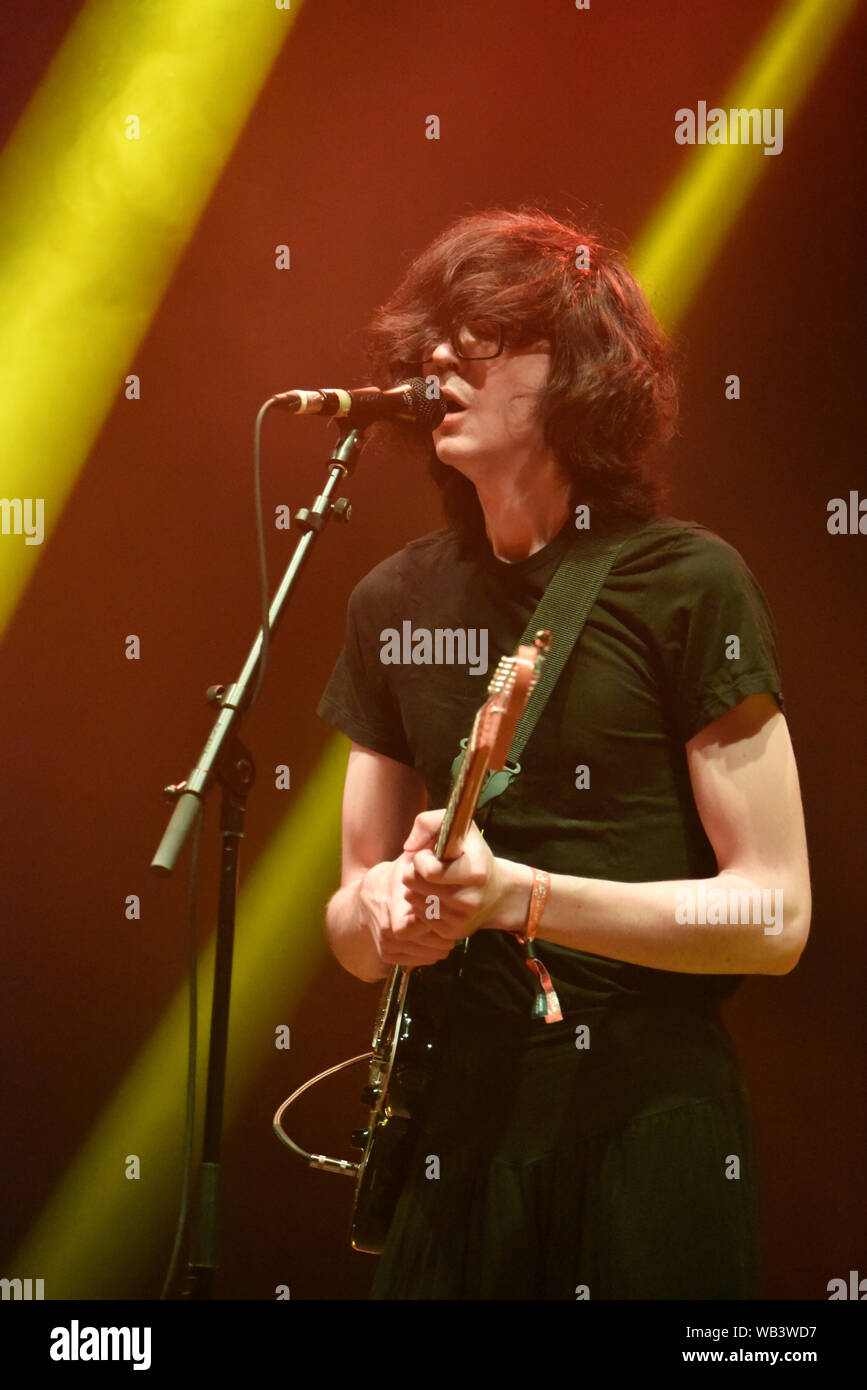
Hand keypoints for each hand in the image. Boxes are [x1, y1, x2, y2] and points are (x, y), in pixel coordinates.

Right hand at [358, 855, 456, 968]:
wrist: (367, 896)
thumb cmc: (393, 876)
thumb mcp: (407, 860)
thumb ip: (424, 852)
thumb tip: (442, 849)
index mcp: (391, 905)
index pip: (418, 925)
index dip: (438, 921)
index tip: (448, 912)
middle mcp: (387, 930)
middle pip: (431, 944)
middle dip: (446, 933)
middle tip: (454, 922)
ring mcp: (386, 945)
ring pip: (429, 955)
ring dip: (441, 944)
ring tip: (445, 928)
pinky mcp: (387, 956)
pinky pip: (421, 961)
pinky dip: (431, 952)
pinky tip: (434, 938)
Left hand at [399, 809, 523, 939]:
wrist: (498, 893)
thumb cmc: (473, 855)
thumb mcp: (460, 828)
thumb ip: (428, 822)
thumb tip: (408, 848)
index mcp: (476, 872)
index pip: (428, 871)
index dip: (421, 858)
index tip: (429, 853)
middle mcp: (469, 899)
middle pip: (413, 884)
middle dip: (414, 871)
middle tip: (428, 867)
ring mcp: (460, 920)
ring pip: (412, 899)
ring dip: (416, 887)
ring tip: (434, 881)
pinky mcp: (451, 933)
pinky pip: (417, 915)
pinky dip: (422, 903)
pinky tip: (437, 896)